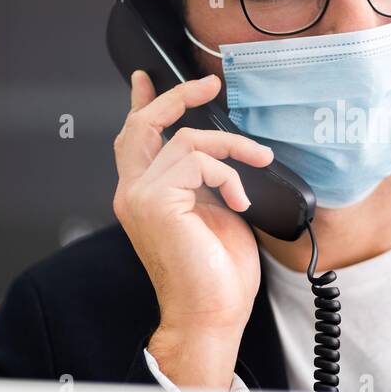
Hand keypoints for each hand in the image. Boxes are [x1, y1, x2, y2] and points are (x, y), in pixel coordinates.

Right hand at [112, 71, 273, 389]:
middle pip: (142, 126)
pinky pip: (195, 159)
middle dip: (176, 98)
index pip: (136, 140)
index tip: (147, 78)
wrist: (212, 313)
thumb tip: (226, 156)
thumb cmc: (217, 276)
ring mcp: (139, 196)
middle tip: (208, 87)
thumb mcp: (217, 213)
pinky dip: (227, 174)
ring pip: (183, 139)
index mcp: (146, 197)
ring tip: (256, 162)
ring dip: (230, 147)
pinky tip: (239, 201)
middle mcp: (134, 194)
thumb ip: (207, 181)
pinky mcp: (154, 200)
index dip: (142, 104)